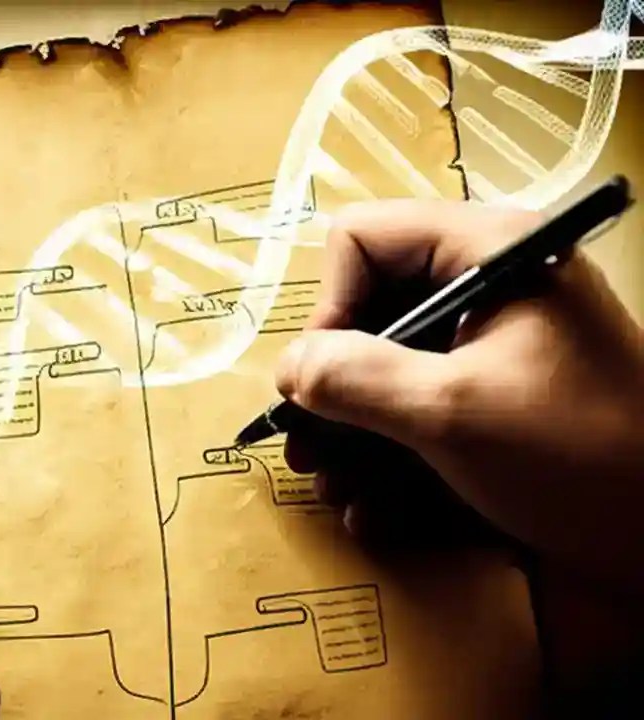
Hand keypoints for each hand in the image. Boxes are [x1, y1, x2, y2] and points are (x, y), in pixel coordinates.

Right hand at [272, 199, 643, 694]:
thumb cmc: (579, 457)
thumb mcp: (451, 414)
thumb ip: (355, 379)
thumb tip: (287, 367)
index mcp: (489, 251)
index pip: (363, 238)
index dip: (329, 306)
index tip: (321, 383)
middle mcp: (491, 283)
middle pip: (371, 304)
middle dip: (332, 383)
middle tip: (307, 446)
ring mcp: (499, 341)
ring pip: (390, 362)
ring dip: (352, 429)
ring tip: (334, 488)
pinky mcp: (502, 394)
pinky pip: (423, 404)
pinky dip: (391, 452)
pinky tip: (375, 508)